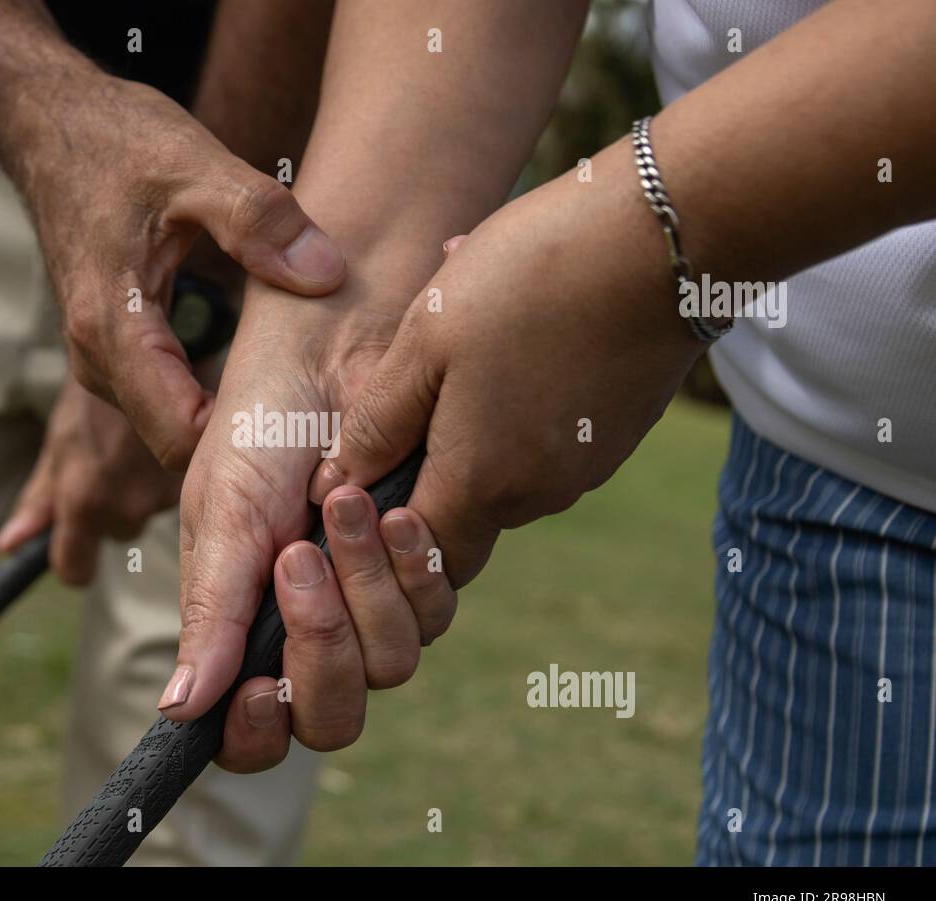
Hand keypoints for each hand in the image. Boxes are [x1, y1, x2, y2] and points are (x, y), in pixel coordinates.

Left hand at [0, 377, 180, 585]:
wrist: (146, 351)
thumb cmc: (95, 396)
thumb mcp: (61, 443)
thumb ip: (40, 499)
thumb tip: (9, 546)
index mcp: (85, 501)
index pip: (73, 568)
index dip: (71, 559)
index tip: (74, 546)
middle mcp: (129, 506)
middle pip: (116, 533)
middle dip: (111, 506)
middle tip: (110, 458)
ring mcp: (167, 496)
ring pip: (147, 511)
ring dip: (141, 487)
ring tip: (136, 444)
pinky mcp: (197, 479)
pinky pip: (175, 493)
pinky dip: (168, 474)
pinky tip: (161, 442)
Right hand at [21, 76, 345, 469]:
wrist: (48, 123)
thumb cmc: (116, 140)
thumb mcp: (197, 165)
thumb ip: (259, 219)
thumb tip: (324, 275)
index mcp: (112, 326)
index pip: (178, 436)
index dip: (243, 450)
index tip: (305, 437)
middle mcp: (96, 356)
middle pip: (176, 442)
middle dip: (244, 445)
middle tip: (318, 429)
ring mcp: (99, 355)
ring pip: (169, 422)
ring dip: (227, 422)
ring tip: (299, 403)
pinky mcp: (111, 346)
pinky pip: (163, 396)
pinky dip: (208, 396)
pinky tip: (259, 376)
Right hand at [158, 281, 454, 770]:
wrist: (336, 352)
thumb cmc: (262, 425)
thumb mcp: (221, 515)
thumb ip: (209, 611)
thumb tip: (176, 710)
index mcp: (242, 627)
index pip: (252, 731)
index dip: (254, 734)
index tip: (257, 692)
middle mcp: (309, 629)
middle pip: (329, 717)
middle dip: (317, 650)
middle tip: (297, 564)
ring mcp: (372, 604)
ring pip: (388, 666)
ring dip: (362, 587)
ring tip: (340, 504)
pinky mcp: (426, 571)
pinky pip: (434, 612)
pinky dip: (408, 564)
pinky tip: (389, 507)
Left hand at [310, 137, 707, 589]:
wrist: (666, 235)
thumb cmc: (531, 279)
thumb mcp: (425, 340)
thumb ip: (379, 423)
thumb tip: (343, 480)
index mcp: (484, 484)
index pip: (422, 555)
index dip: (385, 528)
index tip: (365, 467)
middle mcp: (540, 494)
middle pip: (461, 511)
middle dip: (426, 459)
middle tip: (413, 377)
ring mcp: (587, 465)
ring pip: (502, 465)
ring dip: (469, 416)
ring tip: (460, 332)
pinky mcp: (617, 430)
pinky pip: (543, 432)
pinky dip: (514, 395)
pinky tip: (511, 323)